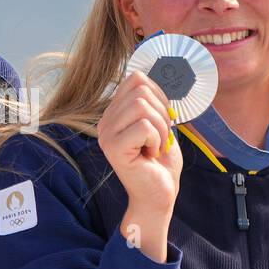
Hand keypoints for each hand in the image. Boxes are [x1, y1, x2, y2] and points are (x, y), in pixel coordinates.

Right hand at [95, 72, 182, 260]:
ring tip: (156, 146)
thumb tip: (163, 73)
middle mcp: (105, 122)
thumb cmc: (161, 163)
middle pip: (141, 90)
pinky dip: (157, 139)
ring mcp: (107, 135)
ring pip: (143, 107)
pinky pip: (144, 126)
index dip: (159, 94)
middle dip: (162, 113)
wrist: (160, 195)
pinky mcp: (114, 149)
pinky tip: (151, 154)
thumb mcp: (160, 124)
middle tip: (161, 137)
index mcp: (114, 113)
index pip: (136, 78)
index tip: (164, 119)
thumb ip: (155, 101)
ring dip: (161, 128)